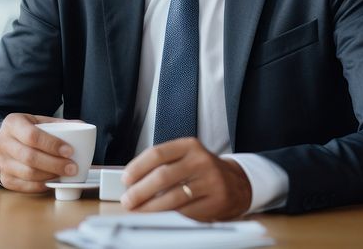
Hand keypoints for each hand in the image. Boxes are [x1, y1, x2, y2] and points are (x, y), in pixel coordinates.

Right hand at [0, 114, 77, 192]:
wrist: (5, 141)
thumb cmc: (27, 131)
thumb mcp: (39, 121)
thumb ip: (59, 124)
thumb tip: (82, 126)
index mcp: (12, 123)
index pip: (32, 136)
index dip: (52, 145)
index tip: (70, 151)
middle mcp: (2, 142)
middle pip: (30, 157)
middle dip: (55, 164)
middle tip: (73, 168)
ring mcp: (1, 162)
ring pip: (28, 173)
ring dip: (50, 176)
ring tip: (65, 174)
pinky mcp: (4, 178)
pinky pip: (25, 186)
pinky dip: (42, 185)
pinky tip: (53, 181)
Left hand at [120, 137, 251, 220]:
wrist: (236, 183)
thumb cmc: (202, 170)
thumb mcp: (185, 157)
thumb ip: (162, 164)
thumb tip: (133, 181)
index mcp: (189, 145)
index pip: (157, 154)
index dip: (137, 168)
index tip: (126, 179)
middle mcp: (201, 160)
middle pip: (163, 176)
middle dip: (140, 191)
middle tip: (128, 200)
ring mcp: (210, 181)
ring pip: (173, 197)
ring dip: (151, 207)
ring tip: (138, 211)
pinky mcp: (216, 201)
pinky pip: (186, 212)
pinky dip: (168, 216)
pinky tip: (158, 218)